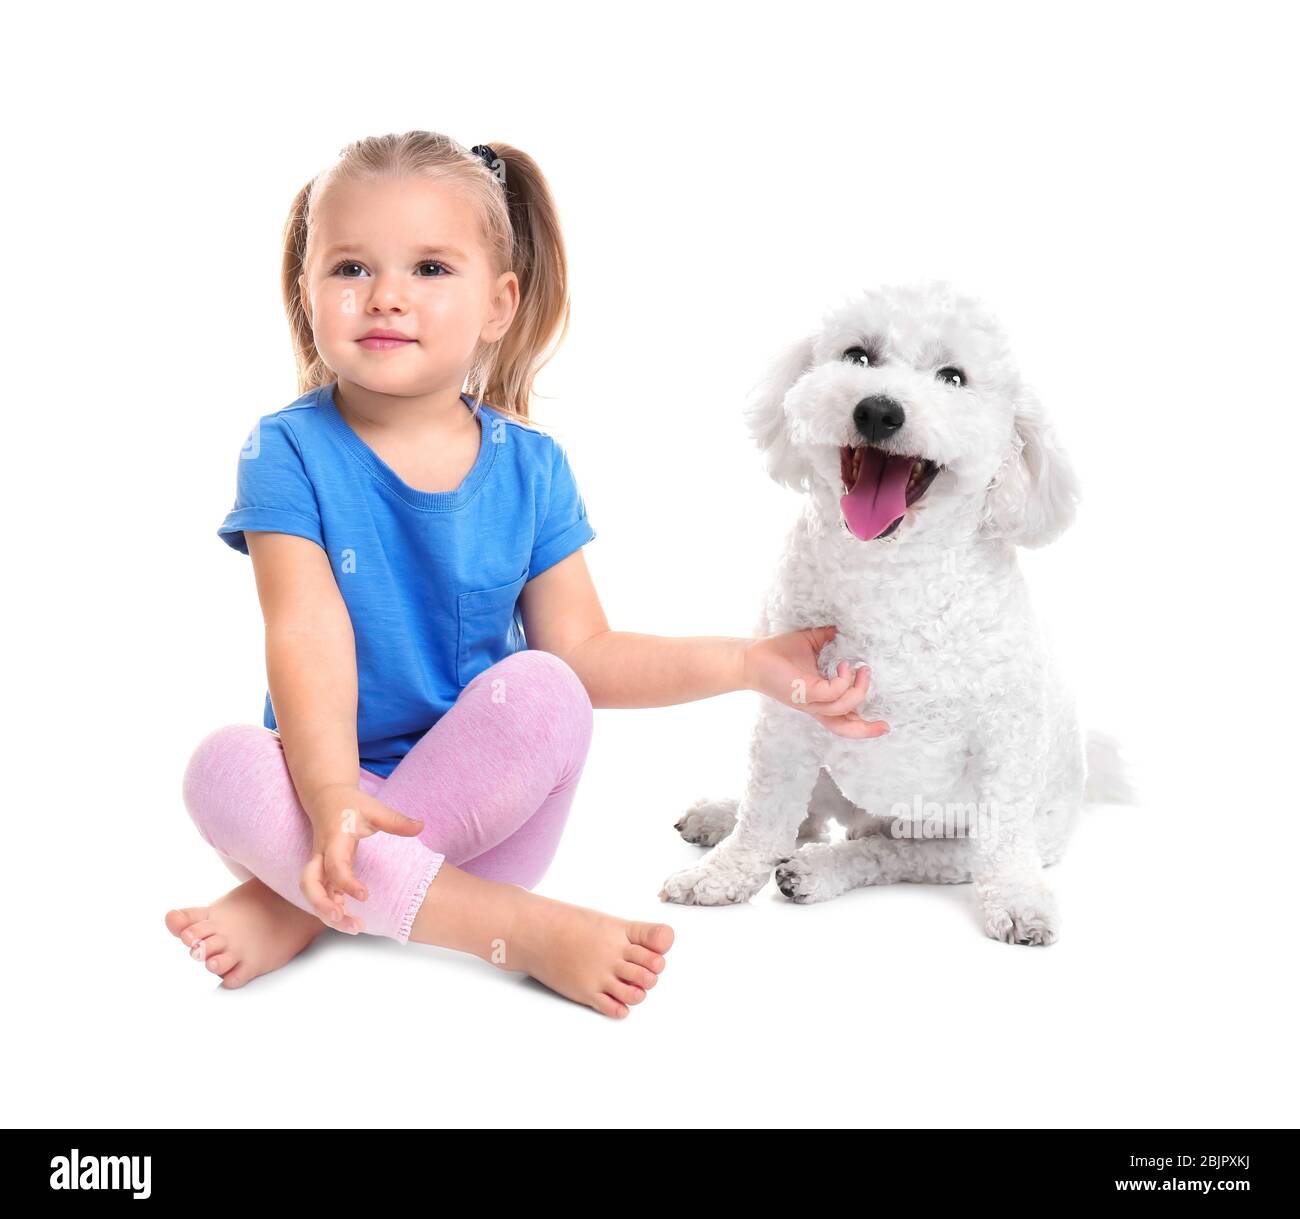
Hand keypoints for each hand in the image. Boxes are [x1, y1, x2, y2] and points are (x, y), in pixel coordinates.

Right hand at [298, 784, 424, 933]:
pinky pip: (321, 895)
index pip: (335, 865)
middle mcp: (321, 855)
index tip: (365, 896)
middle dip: (322, 904)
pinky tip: (351, 921)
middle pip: (309, 884)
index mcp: (334, 839)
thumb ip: (396, 820)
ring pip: (312, 894)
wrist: (327, 798)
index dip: (347, 883)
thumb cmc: (351, 805)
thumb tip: (421, 826)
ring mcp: (319, 865)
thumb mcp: (375, 809)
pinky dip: (331, 909)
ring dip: (326, 913)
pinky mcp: (322, 872)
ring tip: (354, 928)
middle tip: (342, 919)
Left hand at [741, 624, 889, 739]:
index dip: (862, 724)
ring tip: (860, 669)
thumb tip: (844, 627)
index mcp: (819, 698)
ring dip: (858, 690)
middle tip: (886, 726)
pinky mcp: (803, 693)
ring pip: (842, 709)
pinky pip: (831, 693)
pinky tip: (842, 666)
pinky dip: (842, 681)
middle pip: (843, 728)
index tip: (883, 722)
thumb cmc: (778, 652)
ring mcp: (809, 701)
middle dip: (866, 730)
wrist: (752, 656)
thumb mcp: (810, 644)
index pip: (843, 718)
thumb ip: (829, 639)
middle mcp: (815, 704)